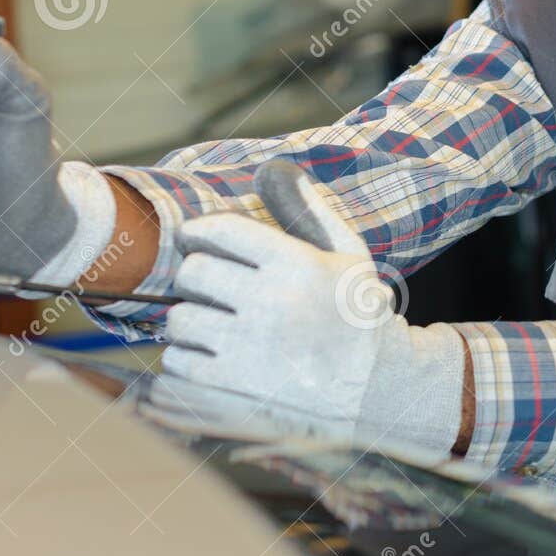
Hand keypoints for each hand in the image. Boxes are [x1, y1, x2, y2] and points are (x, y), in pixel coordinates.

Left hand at [160, 166, 463, 452]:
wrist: (376, 389)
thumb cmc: (357, 314)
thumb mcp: (349, 254)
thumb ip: (309, 208)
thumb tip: (272, 166)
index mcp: (297, 264)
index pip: (220, 230)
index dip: (199, 232)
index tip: (197, 241)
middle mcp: (271, 303)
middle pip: (193, 273)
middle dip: (194, 276)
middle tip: (206, 287)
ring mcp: (250, 349)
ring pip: (179, 319)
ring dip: (188, 320)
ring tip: (209, 325)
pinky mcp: (233, 389)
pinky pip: (178, 362)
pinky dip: (186, 359)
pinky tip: (211, 357)